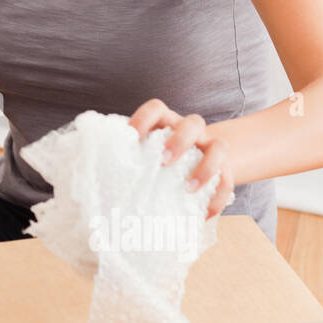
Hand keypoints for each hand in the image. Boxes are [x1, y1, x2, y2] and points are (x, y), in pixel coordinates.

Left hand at [126, 99, 234, 220]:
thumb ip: (128, 156)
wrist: (196, 157)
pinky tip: (205, 213)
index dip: (144, 118)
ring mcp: (210, 147)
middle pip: (192, 123)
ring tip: (188, 188)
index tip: (132, 135)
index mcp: (166, 121)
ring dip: (205, 168)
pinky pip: (229, 179)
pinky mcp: (226, 168)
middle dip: (179, 141)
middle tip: (163, 161)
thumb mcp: (144, 151)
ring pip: (218, 147)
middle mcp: (190, 129)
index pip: (156, 109)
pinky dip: (219, 197)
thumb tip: (94, 177)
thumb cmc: (158, 156)